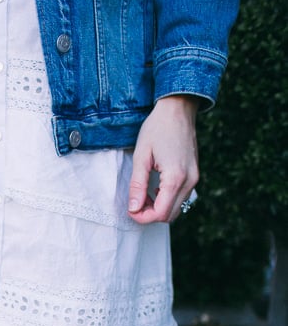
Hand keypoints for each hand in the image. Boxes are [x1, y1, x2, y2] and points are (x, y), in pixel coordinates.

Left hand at [128, 95, 198, 224]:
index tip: (131, 210)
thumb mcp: (141, 156)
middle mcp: (189, 181)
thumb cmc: (158, 128)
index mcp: (175, 178)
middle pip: (169, 215)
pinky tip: (155, 189)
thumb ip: (137, 185)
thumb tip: (133, 208)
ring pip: (176, 209)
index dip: (143, 217)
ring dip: (159, 208)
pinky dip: (167, 200)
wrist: (178, 109)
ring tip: (144, 195)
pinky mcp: (194, 175)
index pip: (160, 213)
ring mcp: (194, 179)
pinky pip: (181, 197)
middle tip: (135, 203)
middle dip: (150, 215)